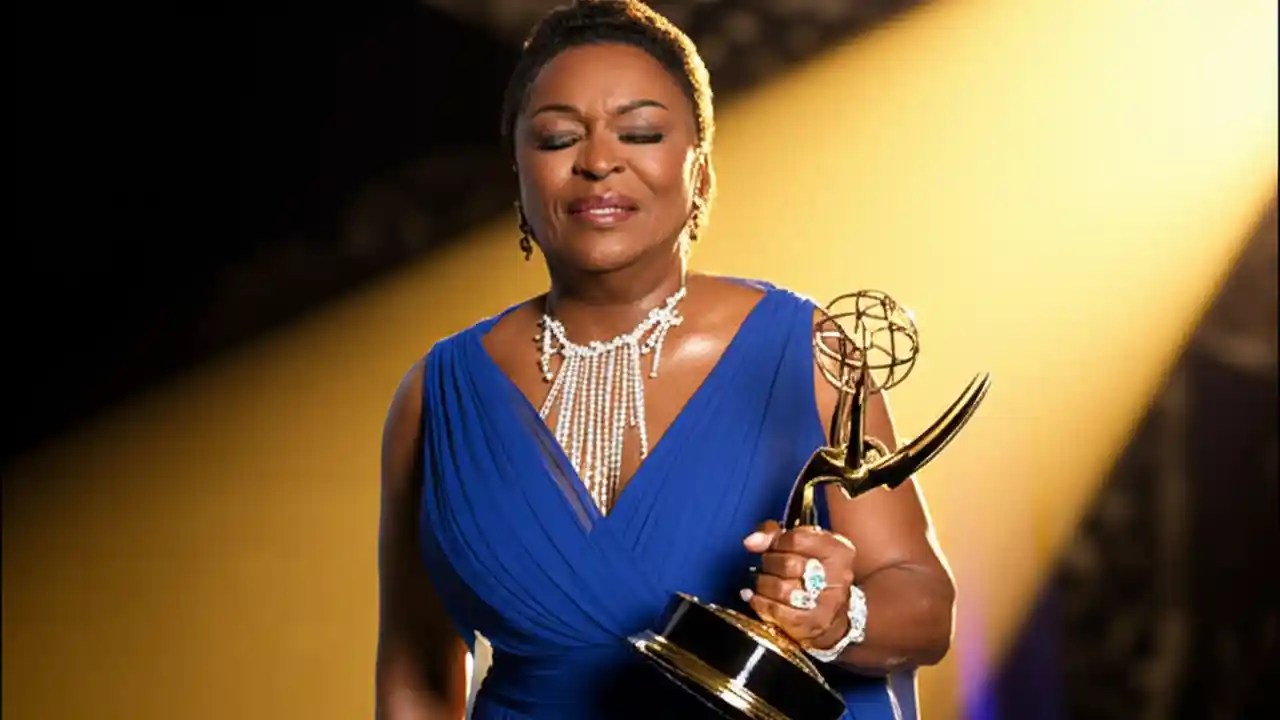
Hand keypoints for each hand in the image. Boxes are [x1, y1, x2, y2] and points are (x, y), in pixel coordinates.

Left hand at [742, 520, 857, 647]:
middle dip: (768, 564)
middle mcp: (837, 576)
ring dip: (763, 584)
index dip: (775, 542)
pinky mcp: (812, 623)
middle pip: (788, 564)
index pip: (796, 539)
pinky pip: (776, 610)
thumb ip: (777, 536)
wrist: (834, 618)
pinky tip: (754, 598)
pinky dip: (759, 602)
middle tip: (765, 567)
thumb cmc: (816, 576)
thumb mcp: (806, 549)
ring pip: (781, 588)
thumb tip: (751, 541)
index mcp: (837, 551)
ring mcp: (826, 602)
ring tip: (761, 583)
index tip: (768, 547)